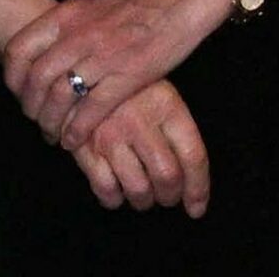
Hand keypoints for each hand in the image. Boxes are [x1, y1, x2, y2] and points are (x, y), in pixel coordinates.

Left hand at [3, 0, 233, 150]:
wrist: (178, 0)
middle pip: (37, 78)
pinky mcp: (126, 76)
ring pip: (60, 97)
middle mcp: (79, 34)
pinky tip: (74, 141)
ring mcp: (102, 55)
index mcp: (68, 14)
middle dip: (31, 107)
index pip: (20, 47)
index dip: (13, 77)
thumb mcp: (92, 8)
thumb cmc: (137, 6)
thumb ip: (69, 29)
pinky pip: (90, 111)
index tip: (18, 93)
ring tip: (53, 135)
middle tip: (35, 120)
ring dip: (51, 123)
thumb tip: (47, 54)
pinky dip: (77, 131)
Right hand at [70, 80, 209, 218]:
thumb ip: (176, 130)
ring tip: (143, 192)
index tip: (196, 206)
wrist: (81, 72)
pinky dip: (114, 198)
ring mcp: (110, 135)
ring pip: (138, 190)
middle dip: (169, 196)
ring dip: (144, 200)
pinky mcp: (84, 147)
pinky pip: (106, 190)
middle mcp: (140, 120)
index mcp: (165, 104)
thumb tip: (192, 181)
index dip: (198, 188)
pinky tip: (117, 188)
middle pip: (167, 177)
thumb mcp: (159, 93)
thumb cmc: (128, 86)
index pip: (193, 155)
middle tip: (166, 195)